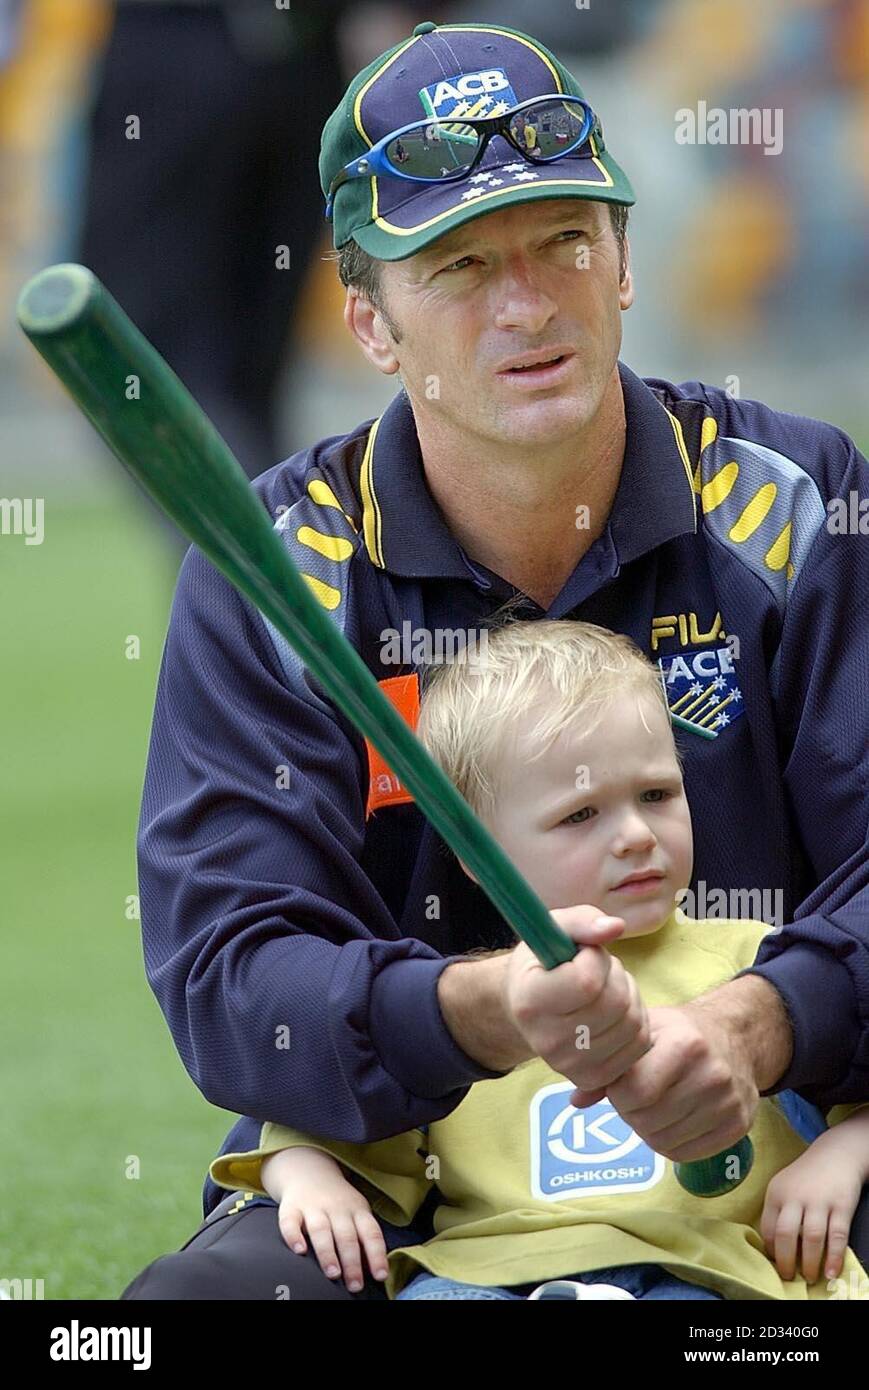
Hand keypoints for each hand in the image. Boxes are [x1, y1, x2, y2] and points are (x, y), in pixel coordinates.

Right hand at [264, 1146, 388, 1292]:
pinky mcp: (291, 1208)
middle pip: (346, 1235)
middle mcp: (337, 1207)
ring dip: (327, 1252)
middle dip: (352, 1261)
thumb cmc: (337, 1202)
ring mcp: (313, 1206)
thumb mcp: (356, 1213)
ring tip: (333, 1273)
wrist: (308, 1170)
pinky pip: (290, 1222)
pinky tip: (299, 1251)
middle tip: (355, 1284)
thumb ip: (363, 1238)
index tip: (380, 1275)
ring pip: (321, 1230)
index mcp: (357, 1210)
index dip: (376, 1254)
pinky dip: (294, 1236)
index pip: (370, 1232)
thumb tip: (373, 1270)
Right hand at [503, 907, 651, 1092]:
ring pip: (632, 1022)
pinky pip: (639, 1044)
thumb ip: (582, 921)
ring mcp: (570, 1065)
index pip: (587, 982)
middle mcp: (546, 1041)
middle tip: (598, 970)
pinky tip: (615, 1011)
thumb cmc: (543, 961)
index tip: (582, 953)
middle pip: (615, 1003)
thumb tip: (615, 927)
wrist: (528, 1006)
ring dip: (628, 995)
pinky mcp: (593, 1077)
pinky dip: (636, 1020)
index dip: (595, 958)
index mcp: (529, 1002)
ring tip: (605, 988)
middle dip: (615, 975)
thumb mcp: (554, 929)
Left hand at [582, 999, 758, 1161]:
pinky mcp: (739, 1126)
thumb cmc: (679, 1033)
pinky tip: (673, 1119)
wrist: (734, 1037)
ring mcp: (729, 1103)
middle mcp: (712, 1075)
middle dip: (630, 1113)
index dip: (618, 1093)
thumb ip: (609, 1064)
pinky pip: (686, 1154)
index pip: (635, 1091)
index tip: (620, 1084)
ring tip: (655, 1106)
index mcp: (686, 1044)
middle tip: (635, 1097)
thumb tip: (576, 1101)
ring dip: (648, 1130)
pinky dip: (671, 1143)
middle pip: (647, 1120)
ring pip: (664, 1142)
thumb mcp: (644, 1031)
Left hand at [761, 1137, 862, 1283]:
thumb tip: (774, 1247)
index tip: (775, 1263)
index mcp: (777, 1192)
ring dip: (810, 1263)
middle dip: (786, 1261)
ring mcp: (820, 1201)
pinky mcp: (842, 1205)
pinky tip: (831, 1272)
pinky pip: (837, 1236)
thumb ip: (779, 1211)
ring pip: (812, 1238)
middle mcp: (796, 1196)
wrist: (836, 1154)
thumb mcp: (784, 1186)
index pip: (768, 1227)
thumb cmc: (806, 1176)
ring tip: (809, 1277)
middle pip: (786, 1234)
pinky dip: (834, 1257)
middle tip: (789, 1277)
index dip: (771, 1249)